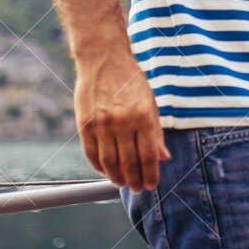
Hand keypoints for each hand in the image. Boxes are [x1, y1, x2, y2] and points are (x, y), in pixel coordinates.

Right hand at [74, 52, 169, 192]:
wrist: (103, 58)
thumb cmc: (130, 81)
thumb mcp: (150, 102)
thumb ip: (156, 131)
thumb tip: (164, 158)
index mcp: (143, 117)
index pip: (148, 156)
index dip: (150, 175)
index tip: (151, 185)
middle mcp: (123, 122)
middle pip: (129, 163)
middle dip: (134, 180)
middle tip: (137, 189)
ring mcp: (102, 124)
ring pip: (109, 162)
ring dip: (116, 177)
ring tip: (121, 183)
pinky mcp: (85, 123)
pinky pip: (91, 153)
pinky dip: (98, 166)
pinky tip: (105, 171)